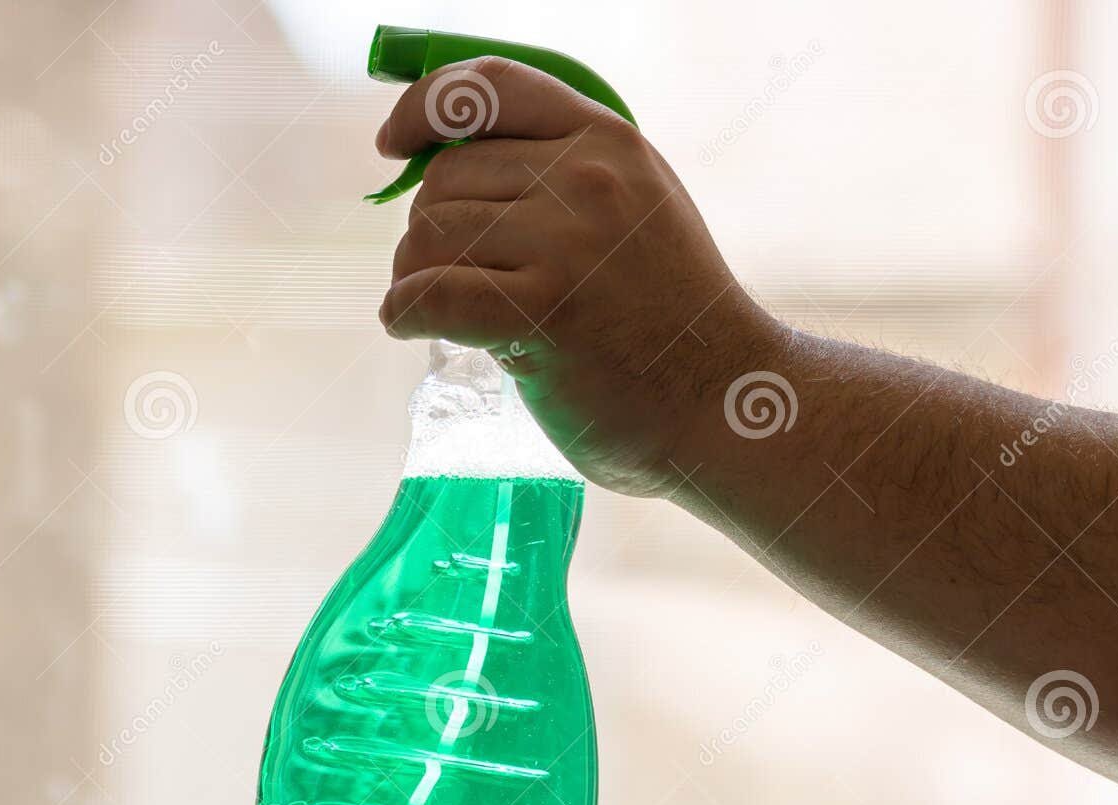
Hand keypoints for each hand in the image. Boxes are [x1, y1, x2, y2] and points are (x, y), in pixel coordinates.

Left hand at [376, 56, 785, 496]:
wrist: (723, 403)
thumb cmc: (669, 321)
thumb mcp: (637, 211)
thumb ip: (565, 176)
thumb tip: (443, 164)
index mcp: (609, 142)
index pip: (490, 88)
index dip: (424, 108)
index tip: (394, 146)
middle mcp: (588, 179)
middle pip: (445, 178)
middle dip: (428, 230)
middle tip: (447, 279)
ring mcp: (567, 244)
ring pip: (429, 236)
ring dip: (413, 276)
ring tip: (442, 309)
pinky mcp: (542, 313)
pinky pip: (430, 295)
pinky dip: (403, 312)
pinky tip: (411, 327)